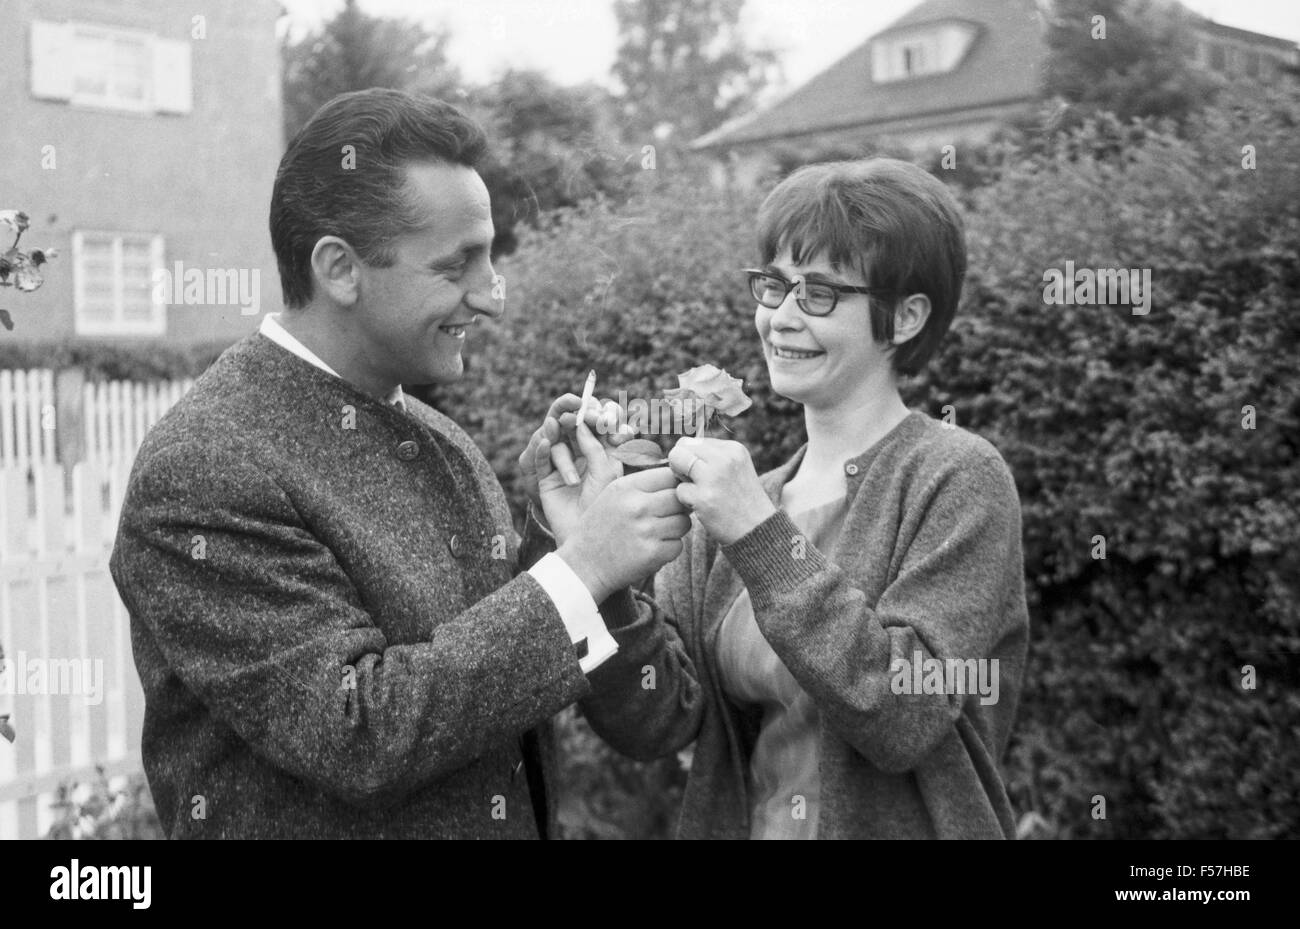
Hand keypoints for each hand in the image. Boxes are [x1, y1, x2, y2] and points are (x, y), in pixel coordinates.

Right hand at [519, 394, 629, 542]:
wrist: (586, 536)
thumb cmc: (603, 506)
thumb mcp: (605, 472)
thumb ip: (594, 446)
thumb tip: (579, 422)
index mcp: (603, 453)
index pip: (599, 426)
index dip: (599, 415)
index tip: (601, 415)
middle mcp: (583, 456)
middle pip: (575, 428)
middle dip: (575, 418)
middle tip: (576, 415)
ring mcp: (563, 466)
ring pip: (558, 444)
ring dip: (561, 441)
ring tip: (560, 430)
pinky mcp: (545, 479)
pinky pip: (540, 459)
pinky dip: (541, 449)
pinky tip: (545, 442)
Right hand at [556, 467, 691, 602]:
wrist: (582, 566)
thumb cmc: (600, 528)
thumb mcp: (612, 495)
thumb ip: (643, 485)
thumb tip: (682, 481)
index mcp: (626, 487)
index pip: (669, 475)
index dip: (675, 485)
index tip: (670, 494)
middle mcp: (637, 506)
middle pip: (680, 498)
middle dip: (678, 507)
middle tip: (664, 517)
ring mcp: (646, 531)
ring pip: (684, 522)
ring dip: (675, 529)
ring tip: (655, 534)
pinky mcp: (652, 554)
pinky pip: (678, 545)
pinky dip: (669, 549)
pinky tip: (651, 549)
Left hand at [668, 437, 775, 544]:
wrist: (757, 530)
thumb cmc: (741, 500)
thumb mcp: (735, 468)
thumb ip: (710, 456)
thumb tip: (677, 449)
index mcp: (733, 448)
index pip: (691, 441)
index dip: (690, 459)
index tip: (703, 474)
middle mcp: (724, 458)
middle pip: (679, 448)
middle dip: (680, 466)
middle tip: (696, 484)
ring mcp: (714, 477)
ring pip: (676, 464)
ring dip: (683, 482)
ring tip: (702, 494)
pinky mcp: (705, 498)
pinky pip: (679, 491)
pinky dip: (686, 501)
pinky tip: (704, 507)